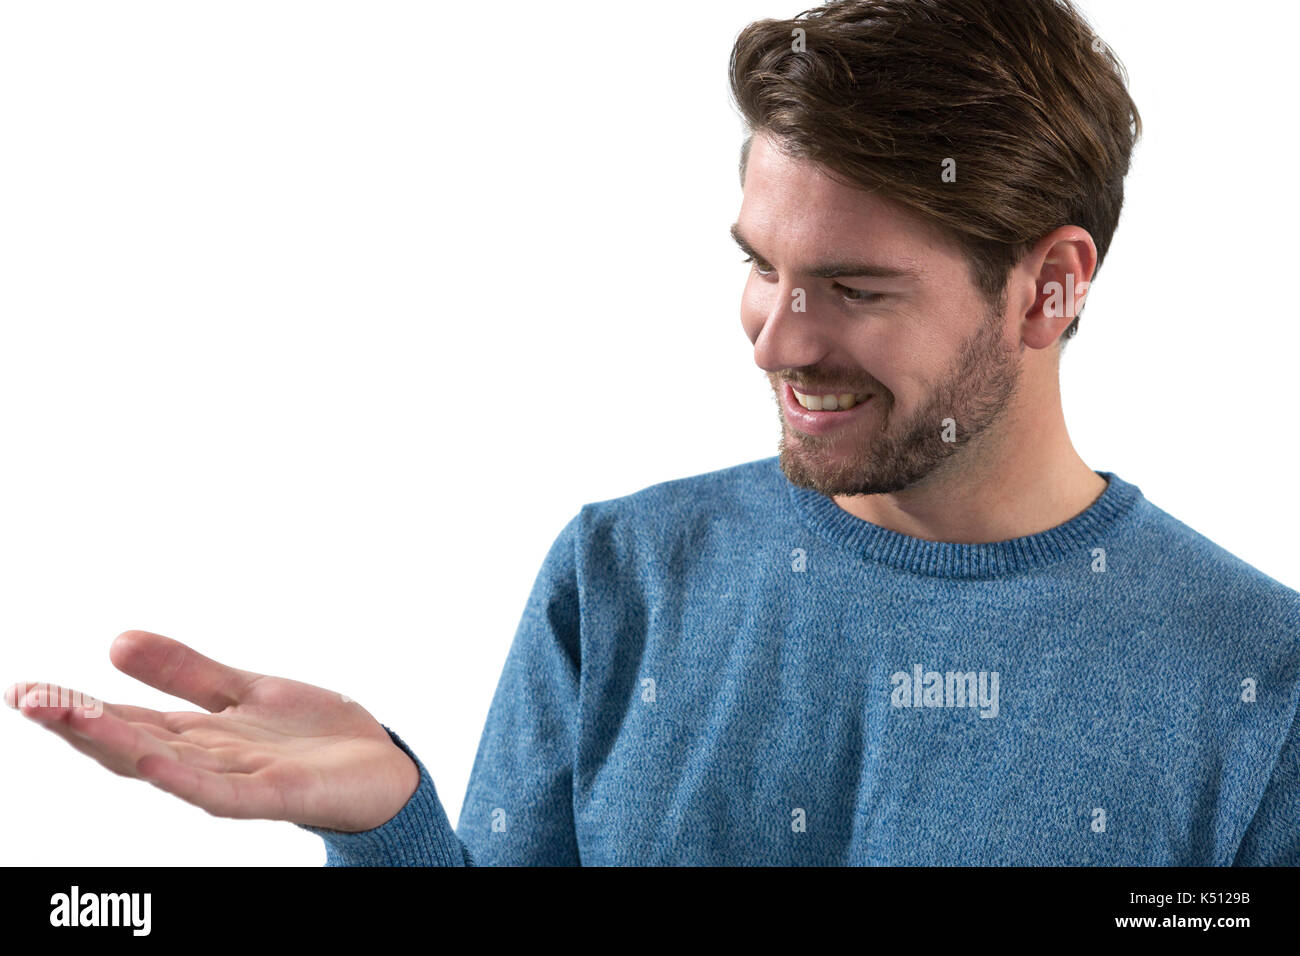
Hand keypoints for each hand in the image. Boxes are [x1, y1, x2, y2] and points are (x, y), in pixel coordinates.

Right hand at [5, 630, 419, 831]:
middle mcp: (207, 761)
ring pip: (165, 765)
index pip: (124, 720)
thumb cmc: (314, 736)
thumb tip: (116, 641)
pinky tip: (151, 760)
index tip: (24, 687)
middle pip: (130, 743)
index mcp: (197, 735)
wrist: (382, 766)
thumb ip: (186, 672)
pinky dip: (184, 781)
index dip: (75, 705)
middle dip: (79, 722)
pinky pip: (221, 794)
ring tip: (70, 715)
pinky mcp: (275, 795)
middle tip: (27, 696)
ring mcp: (238, 781)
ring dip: (117, 743)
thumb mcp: (244, 691)